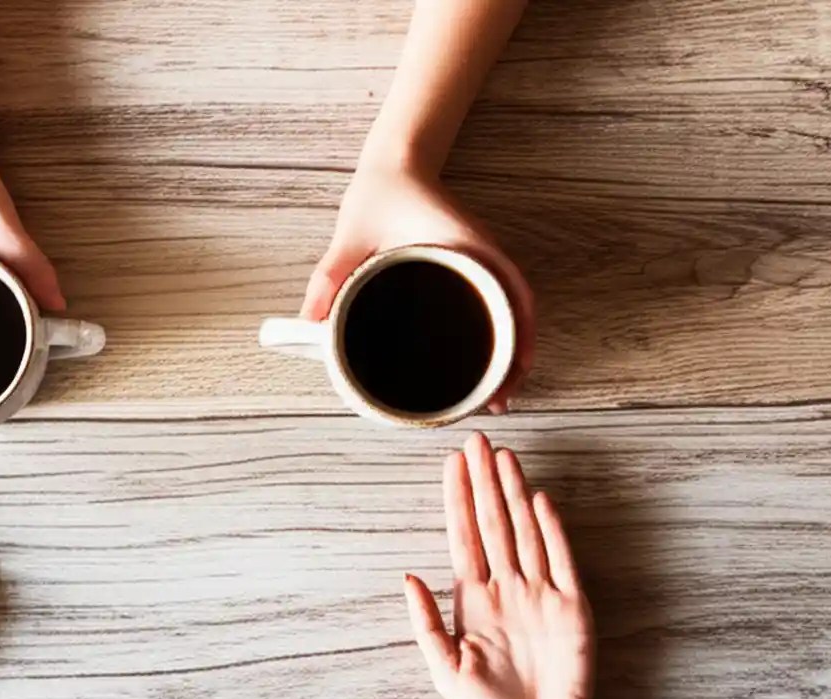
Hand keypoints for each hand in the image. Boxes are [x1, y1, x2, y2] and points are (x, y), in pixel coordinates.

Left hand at [301, 166, 534, 413]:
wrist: (394, 162)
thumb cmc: (379, 193)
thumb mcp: (350, 235)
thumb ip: (329, 275)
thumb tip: (311, 323)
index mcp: (464, 244)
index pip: (509, 290)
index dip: (519, 333)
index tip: (514, 370)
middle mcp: (482, 253)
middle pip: (517, 312)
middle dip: (515, 359)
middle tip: (497, 402)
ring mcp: (480, 260)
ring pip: (510, 311)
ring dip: (511, 351)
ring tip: (495, 396)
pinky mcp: (471, 266)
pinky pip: (496, 302)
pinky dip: (500, 332)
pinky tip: (485, 361)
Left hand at [404, 433, 593, 698]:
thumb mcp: (444, 666)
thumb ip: (424, 621)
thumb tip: (407, 577)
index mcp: (474, 599)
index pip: (464, 536)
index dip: (458, 499)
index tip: (451, 463)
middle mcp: (507, 587)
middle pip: (494, 523)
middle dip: (485, 481)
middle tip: (478, 441)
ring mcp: (539, 593)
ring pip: (525, 531)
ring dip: (515, 494)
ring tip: (505, 458)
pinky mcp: (571, 607)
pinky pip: (562, 560)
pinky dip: (552, 529)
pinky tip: (540, 500)